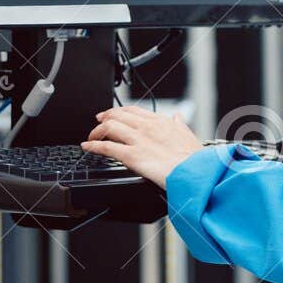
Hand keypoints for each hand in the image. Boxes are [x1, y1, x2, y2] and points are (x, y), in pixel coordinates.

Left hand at [83, 106, 203, 188]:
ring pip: (109, 127)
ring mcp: (138, 140)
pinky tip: (88, 147)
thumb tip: (178, 117)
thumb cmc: (194, 158)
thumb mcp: (189, 134)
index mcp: (160, 121)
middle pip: (118, 115)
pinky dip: (94, 146)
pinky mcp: (131, 156)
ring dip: (96, 131)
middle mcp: (147, 127)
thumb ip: (180, 124)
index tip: (112, 114)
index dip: (119, 111)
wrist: (194, 172)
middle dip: (104, 118)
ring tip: (92, 137)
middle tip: (98, 123)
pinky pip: (106, 147)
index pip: (133, 110)